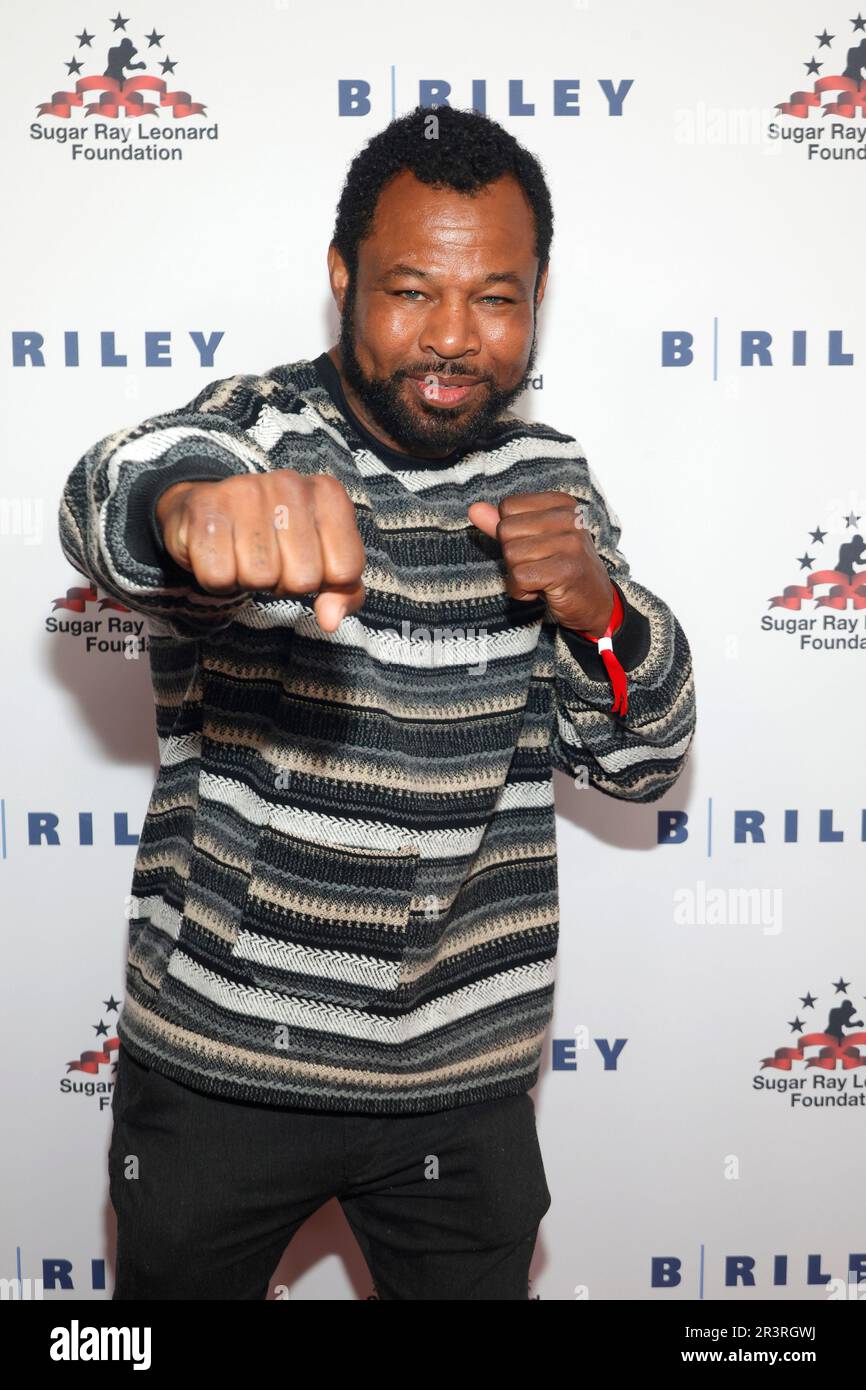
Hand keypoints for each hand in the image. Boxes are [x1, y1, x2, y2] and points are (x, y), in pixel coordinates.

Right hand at [156, 471, 365, 632]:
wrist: (211, 511)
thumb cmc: (276, 540)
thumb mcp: (323, 562)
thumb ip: (344, 593)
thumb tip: (330, 620)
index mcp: (328, 495)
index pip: (345, 570)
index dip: (323, 582)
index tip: (305, 563)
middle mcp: (290, 484)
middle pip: (303, 579)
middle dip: (283, 583)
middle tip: (269, 561)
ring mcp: (245, 491)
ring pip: (260, 578)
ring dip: (248, 580)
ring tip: (243, 555)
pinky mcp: (204, 507)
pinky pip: (219, 577)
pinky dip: (217, 579)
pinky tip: (219, 553)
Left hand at [467, 491, 614, 637]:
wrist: (594, 602)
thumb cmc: (561, 568)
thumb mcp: (533, 541)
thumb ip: (504, 524)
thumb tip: (473, 509)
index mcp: (561, 503)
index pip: (507, 507)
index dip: (512, 534)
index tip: (536, 548)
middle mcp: (569, 518)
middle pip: (506, 531)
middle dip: (514, 556)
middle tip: (540, 565)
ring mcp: (570, 543)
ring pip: (511, 555)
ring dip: (518, 575)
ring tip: (543, 578)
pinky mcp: (566, 570)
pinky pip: (519, 578)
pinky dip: (523, 591)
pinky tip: (543, 590)